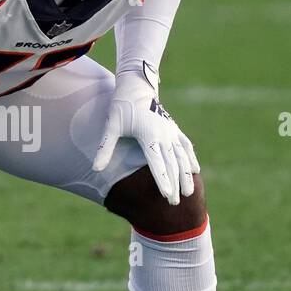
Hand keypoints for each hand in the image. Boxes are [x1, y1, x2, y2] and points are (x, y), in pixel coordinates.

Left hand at [91, 63, 199, 204]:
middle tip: (175, 203)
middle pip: (171, 164)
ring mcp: (171, 131)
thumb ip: (104, 148)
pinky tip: (194, 170)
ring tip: (189, 193)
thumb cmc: (120, 107)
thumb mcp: (110, 127)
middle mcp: (163, 135)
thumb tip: (96, 168)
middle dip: (174, 184)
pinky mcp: (173, 128)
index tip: (166, 195)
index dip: (162, 180)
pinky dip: (190, 158)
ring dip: (185, 176)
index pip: (157, 163)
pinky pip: (185, 146)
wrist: (135, 87)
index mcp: (148, 136)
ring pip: (182, 157)